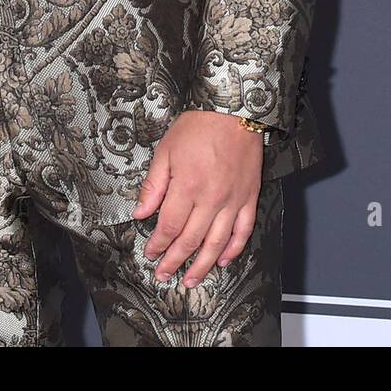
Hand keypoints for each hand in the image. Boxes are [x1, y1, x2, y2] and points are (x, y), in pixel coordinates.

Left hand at [133, 109, 264, 286]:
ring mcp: (232, 200)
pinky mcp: (249, 197)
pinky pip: (243, 230)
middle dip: (175, 261)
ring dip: (202, 265)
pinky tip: (223, 261)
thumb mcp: (166, 151)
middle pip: (190, 240)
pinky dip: (234, 249)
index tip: (150, 253)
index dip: (158, 245)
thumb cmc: (198, 126)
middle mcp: (211, 199)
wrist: (232, 110)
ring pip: (217, 243)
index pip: (169, 227)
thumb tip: (141, 213)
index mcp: (187, 187)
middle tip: (164, 275)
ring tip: (191, 281)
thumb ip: (153, 185)